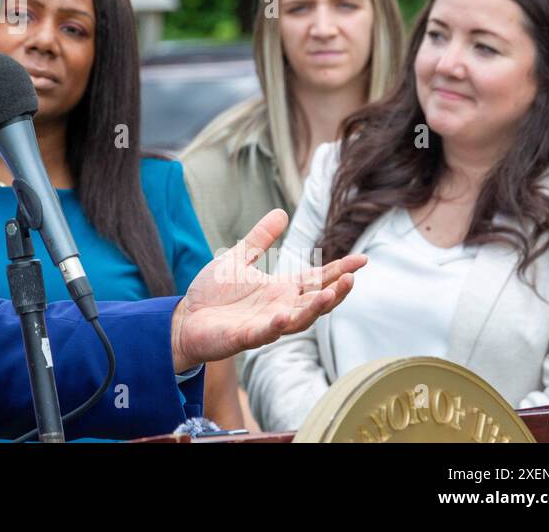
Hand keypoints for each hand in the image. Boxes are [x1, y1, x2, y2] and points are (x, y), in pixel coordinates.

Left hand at [171, 209, 365, 370]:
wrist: (185, 318)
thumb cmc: (214, 293)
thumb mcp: (239, 259)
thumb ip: (259, 239)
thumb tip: (281, 212)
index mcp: (281, 289)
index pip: (316, 280)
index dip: (339, 271)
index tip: (362, 259)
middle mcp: (279, 308)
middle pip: (315, 302)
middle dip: (335, 292)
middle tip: (351, 278)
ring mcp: (264, 324)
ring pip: (298, 320)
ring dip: (314, 309)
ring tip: (329, 295)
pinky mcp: (244, 337)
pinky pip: (264, 333)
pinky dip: (275, 325)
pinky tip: (284, 316)